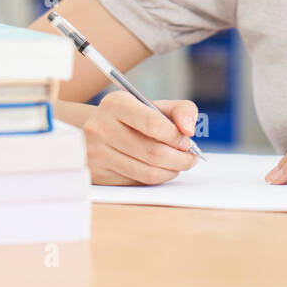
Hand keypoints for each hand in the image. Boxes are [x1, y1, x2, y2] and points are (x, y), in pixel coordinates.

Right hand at [83, 91, 199, 185]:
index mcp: (116, 104)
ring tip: (179, 165)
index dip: (176, 136)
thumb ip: (181, 110)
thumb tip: (189, 130)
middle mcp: (100, 127)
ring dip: (171, 171)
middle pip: (152, 152)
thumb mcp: (155, 106)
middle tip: (190, 158)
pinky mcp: (97, 174)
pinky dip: (156, 178)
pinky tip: (159, 169)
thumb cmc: (134, 118)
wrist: (98, 132)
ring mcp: (96, 153)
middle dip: (180, 158)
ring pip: (147, 172)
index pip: (153, 124)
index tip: (187, 141)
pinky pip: (137, 182)